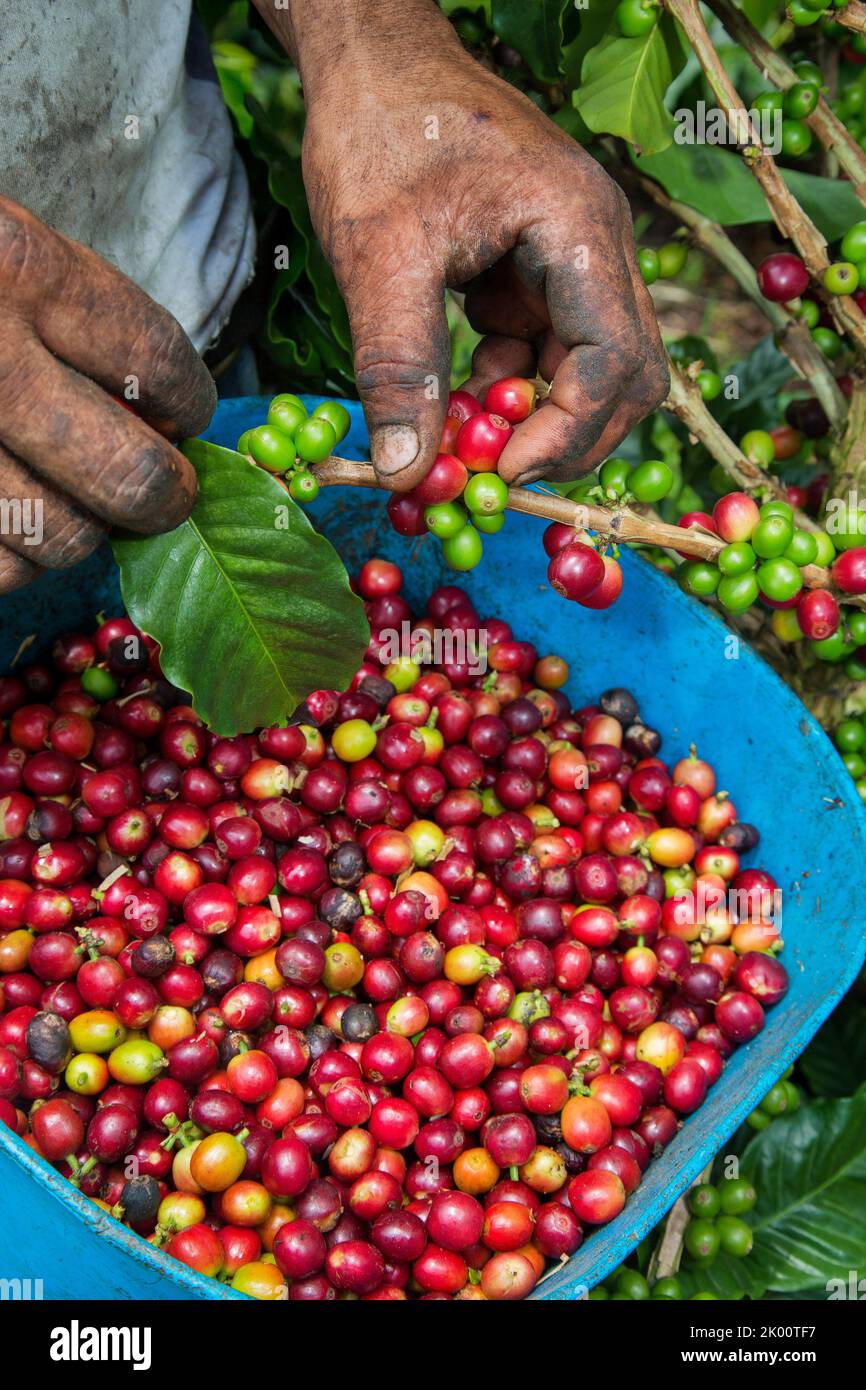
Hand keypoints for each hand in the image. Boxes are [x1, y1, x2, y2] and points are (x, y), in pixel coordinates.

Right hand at [0, 198, 215, 591]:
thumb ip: (67, 314)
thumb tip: (156, 415)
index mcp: (11, 265)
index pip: (154, 360)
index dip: (188, 404)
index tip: (182, 418)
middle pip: (129, 476)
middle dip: (161, 496)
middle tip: (159, 493)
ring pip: (62, 539)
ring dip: (77, 532)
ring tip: (59, 500)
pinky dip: (10, 560)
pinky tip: (0, 521)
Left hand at [271, 0, 666, 489]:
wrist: (370, 57)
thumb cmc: (377, 134)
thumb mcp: (377, 256)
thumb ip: (397, 366)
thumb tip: (406, 473)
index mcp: (576, 228)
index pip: (616, 358)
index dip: (568, 431)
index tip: (502, 473)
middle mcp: (593, 244)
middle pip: (625, 372)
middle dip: (566, 434)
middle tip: (496, 472)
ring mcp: (569, 257)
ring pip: (585, 366)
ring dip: (531, 413)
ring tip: (461, 429)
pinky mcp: (536, 267)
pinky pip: (543, 346)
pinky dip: (507, 383)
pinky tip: (457, 386)